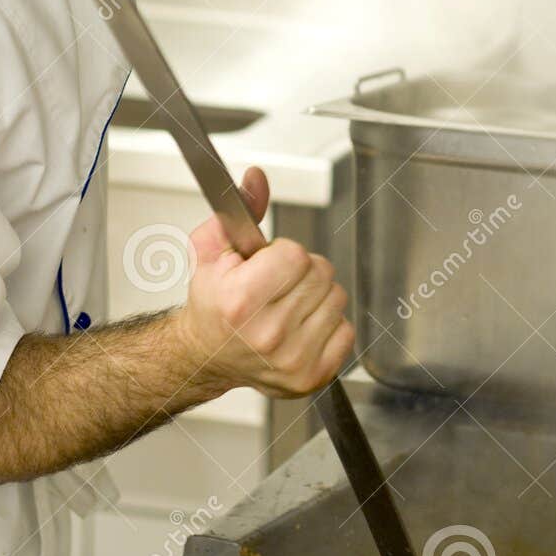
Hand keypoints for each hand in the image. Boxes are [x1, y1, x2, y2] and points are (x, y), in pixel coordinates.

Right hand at [177, 166, 354, 397]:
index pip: (295, 255)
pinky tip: (300, 328)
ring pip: (337, 299)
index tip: (266, 266)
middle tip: (277, 286)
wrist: (208, 356)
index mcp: (240, 303)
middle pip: (321, 274)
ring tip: (288, 306)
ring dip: (317, 296)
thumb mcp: (211, 252)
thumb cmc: (212, 305)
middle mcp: (268, 335)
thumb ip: (237, 210)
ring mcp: (293, 360)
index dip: (282, 254)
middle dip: (302, 272)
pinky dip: (328, 324)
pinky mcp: (313, 376)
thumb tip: (257, 179)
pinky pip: (347, 330)